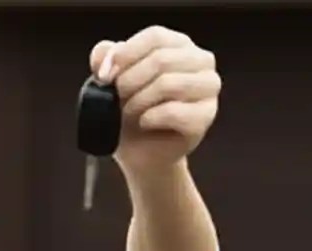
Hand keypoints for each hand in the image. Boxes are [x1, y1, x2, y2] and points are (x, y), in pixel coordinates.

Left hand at [91, 26, 220, 175]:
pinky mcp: (206, 115)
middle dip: (128, 82)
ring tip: (129, 112)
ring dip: (138, 101)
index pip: (155, 37)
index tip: (104, 76)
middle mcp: (200, 60)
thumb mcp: (110, 83)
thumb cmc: (128, 112)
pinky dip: (149, 118)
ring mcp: (208, 87)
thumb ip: (105, 60)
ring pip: (168, 84)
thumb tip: (105, 53)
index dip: (125, 55)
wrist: (139, 152)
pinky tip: (144, 122)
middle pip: (161, 60)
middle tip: (116, 99)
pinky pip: (173, 112)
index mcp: (178, 44)